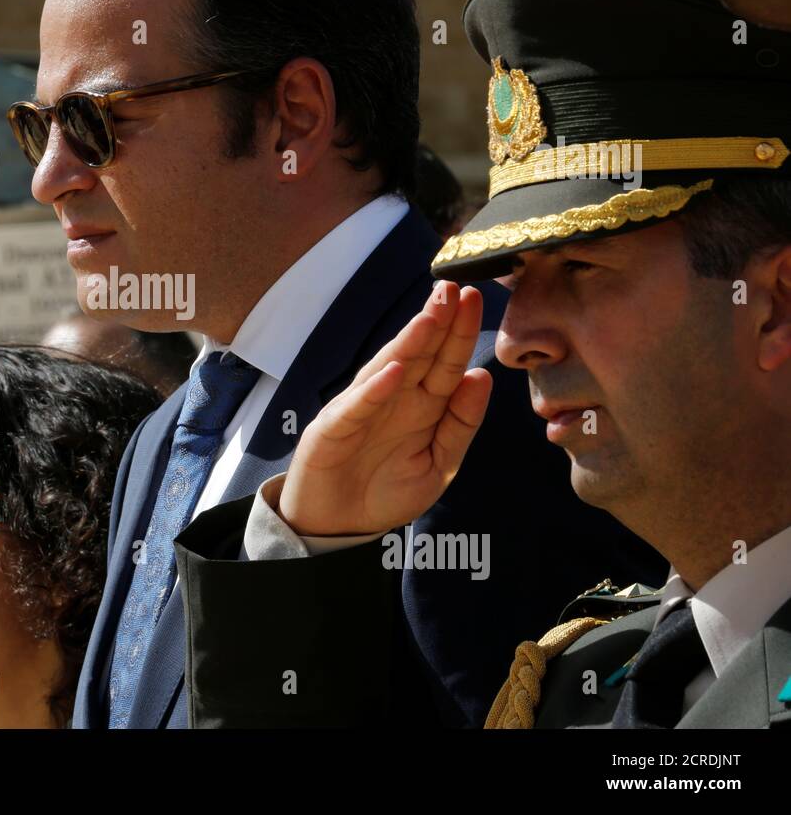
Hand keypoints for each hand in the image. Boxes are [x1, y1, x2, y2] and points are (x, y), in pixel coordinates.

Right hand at [276, 281, 492, 536]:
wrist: (339, 527)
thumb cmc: (387, 491)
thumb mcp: (439, 464)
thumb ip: (461, 424)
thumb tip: (482, 376)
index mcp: (423, 404)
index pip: (446, 361)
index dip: (460, 331)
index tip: (476, 297)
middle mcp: (394, 397)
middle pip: (419, 354)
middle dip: (437, 321)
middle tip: (456, 287)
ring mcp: (362, 408)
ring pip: (389, 369)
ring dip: (409, 343)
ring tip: (430, 316)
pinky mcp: (334, 429)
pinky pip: (358, 407)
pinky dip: (375, 390)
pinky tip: (393, 371)